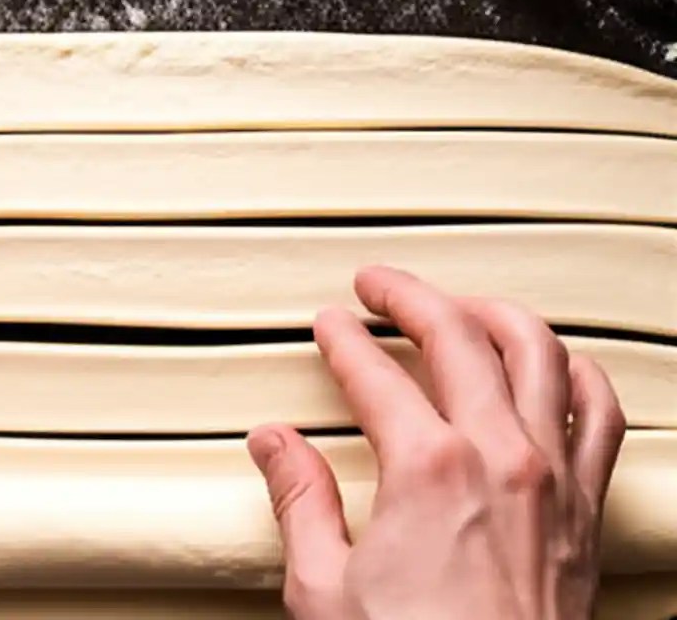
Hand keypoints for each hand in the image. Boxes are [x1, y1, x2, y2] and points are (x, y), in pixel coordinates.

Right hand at [247, 267, 624, 619]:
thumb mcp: (324, 588)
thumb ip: (300, 500)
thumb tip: (275, 446)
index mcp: (429, 469)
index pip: (377, 374)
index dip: (345, 340)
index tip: (331, 326)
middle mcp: (502, 458)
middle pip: (459, 337)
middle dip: (411, 297)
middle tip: (379, 286)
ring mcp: (556, 480)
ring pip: (539, 353)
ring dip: (495, 314)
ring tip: (462, 306)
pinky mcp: (588, 511)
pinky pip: (599, 412)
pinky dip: (575, 372)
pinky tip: (552, 366)